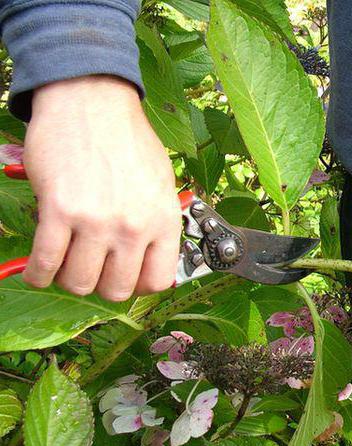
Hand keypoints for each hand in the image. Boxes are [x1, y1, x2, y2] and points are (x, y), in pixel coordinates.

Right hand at [22, 75, 180, 300]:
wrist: (92, 101)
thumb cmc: (127, 138)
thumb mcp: (161, 183)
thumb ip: (158, 222)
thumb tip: (151, 256)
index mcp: (163, 220)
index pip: (157, 281)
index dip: (139, 286)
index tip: (126, 279)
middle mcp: (133, 226)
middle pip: (116, 289)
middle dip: (101, 286)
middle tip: (92, 270)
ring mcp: (96, 221)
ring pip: (79, 282)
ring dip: (69, 279)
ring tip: (67, 264)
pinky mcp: (58, 211)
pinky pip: (45, 263)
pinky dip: (39, 274)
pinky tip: (39, 269)